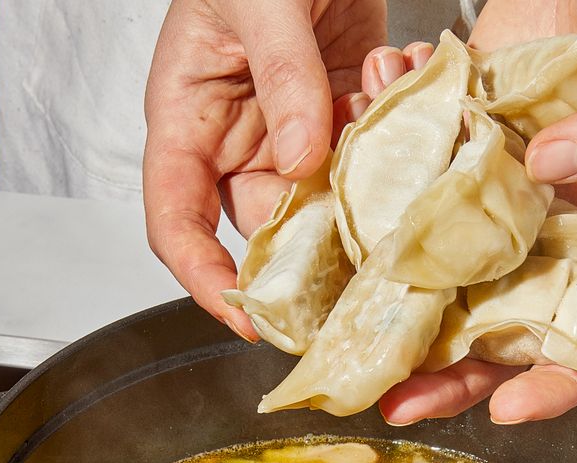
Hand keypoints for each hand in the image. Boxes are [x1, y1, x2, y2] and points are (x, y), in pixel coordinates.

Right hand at [143, 0, 386, 339]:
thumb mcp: (259, 0)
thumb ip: (283, 78)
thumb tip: (304, 159)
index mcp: (188, 120)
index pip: (177, 222)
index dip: (204, 279)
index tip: (246, 318)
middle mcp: (236, 138)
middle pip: (268, 223)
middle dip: (317, 235)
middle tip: (369, 238)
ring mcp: (290, 127)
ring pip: (327, 193)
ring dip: (365, 175)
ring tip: (388, 120)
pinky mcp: (338, 110)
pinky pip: (365, 151)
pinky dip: (390, 131)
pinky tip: (399, 76)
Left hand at [367, 1, 576, 424]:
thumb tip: (555, 166)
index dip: (553, 384)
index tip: (509, 407)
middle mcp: (540, 236)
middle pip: (491, 330)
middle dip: (441, 371)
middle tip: (392, 396)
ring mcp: (485, 200)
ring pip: (430, 270)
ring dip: (384, 286)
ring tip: (344, 296)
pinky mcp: (443, 152)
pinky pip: (400, 177)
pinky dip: (371, 159)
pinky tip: (366, 113)